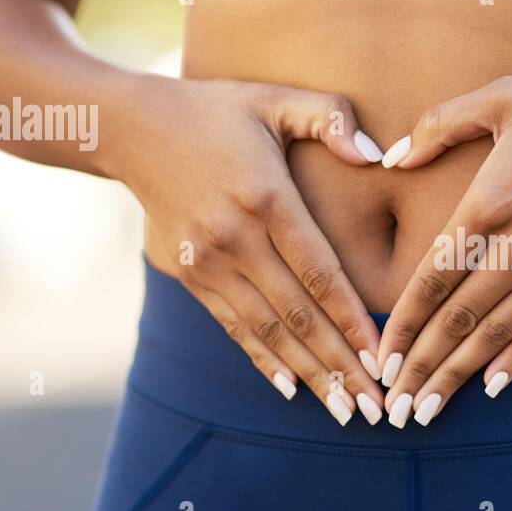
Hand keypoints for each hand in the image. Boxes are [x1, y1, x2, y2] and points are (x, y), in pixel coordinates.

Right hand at [117, 76, 387, 424]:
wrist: (128, 129)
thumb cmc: (215, 111)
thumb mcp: (272, 99)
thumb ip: (329, 117)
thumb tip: (375, 154)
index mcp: (265, 197)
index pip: (319, 272)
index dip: (352, 319)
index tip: (383, 356)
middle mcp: (235, 238)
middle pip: (298, 314)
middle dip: (341, 365)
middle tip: (377, 407)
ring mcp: (208, 262)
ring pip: (268, 331)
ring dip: (309, 375)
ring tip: (345, 412)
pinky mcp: (189, 276)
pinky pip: (233, 328)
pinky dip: (264, 361)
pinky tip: (292, 389)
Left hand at [375, 69, 511, 425]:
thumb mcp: (504, 95)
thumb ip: (440, 124)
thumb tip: (391, 158)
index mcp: (489, 201)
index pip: (432, 277)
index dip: (402, 324)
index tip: (380, 359)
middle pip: (457, 318)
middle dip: (420, 367)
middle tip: (390, 407)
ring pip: (497, 334)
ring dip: (457, 378)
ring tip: (426, 413)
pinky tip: (490, 388)